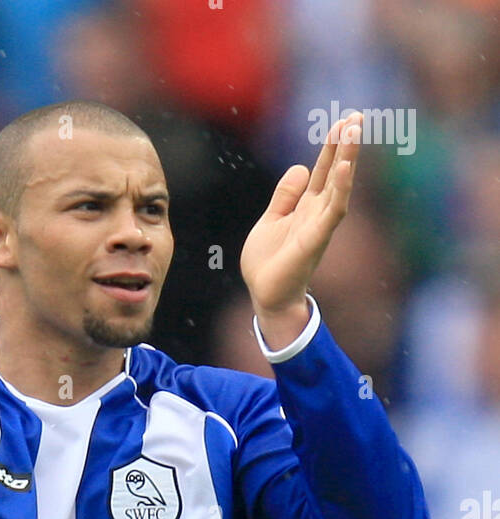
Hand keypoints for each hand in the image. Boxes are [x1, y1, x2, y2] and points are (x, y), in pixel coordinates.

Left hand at [240, 114, 361, 347]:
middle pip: (334, 173)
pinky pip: (333, 211)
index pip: (322, 170)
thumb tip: (300, 169)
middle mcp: (318, 213)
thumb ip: (285, 196)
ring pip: (338, 187)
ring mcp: (319, 225)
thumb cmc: (268, 264)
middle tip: (357, 117)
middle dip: (345, 146)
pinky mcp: (316, 239)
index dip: (331, 147)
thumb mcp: (271, 220)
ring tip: (354, 132)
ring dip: (347, 160)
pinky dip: (339, 189)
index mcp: (307, 207)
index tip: (342, 121)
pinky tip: (343, 168)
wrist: (266, 296)